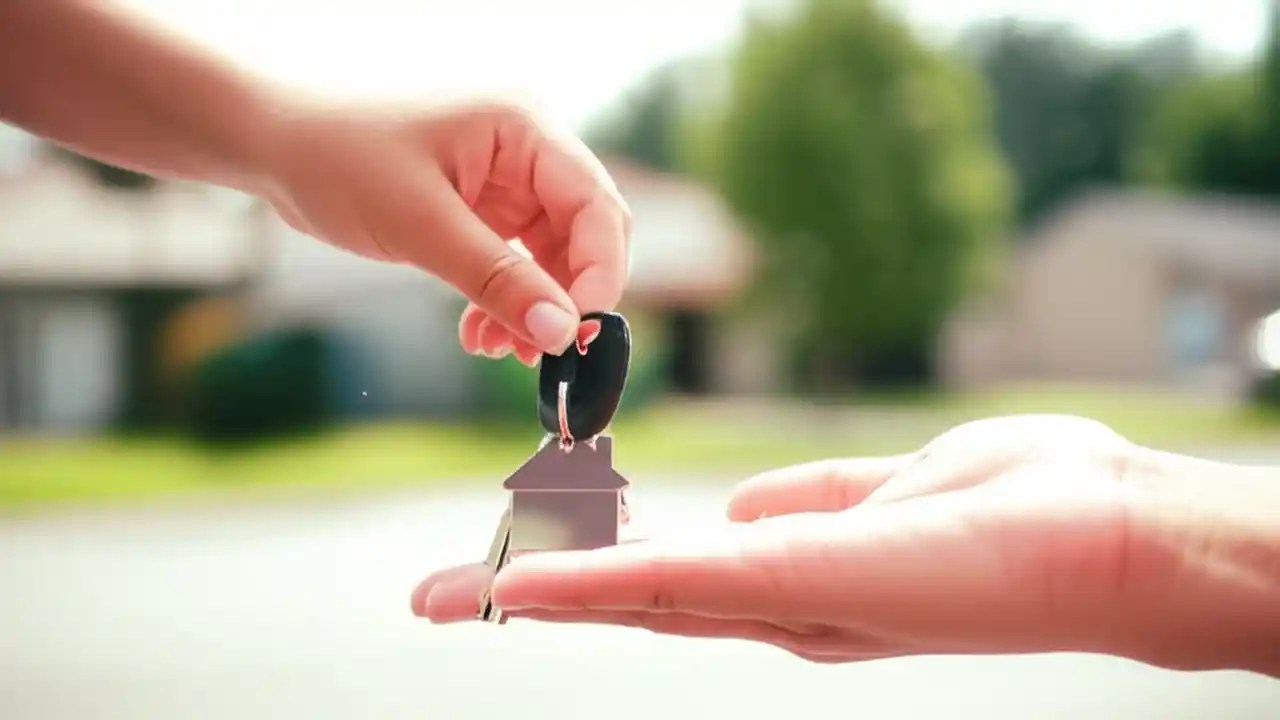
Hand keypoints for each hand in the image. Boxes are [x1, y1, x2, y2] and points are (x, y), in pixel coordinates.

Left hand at [256, 100, 628, 362]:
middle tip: (551, 354)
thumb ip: (497, 281)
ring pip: (552, 261)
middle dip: (571, 299)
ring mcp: (505, 186)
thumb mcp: (422, 225)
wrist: (275, 147)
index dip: (601, 273)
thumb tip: (561, 334)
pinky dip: (504, 305)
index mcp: (525, 130)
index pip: (597, 206)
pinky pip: (514, 268)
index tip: (581, 333)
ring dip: (535, 311)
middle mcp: (526, 155)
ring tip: (502, 353)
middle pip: (585, 236)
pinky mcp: (481, 214)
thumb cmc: (340, 159)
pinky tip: (480, 337)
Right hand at [411, 415, 1279, 674]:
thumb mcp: (894, 487)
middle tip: (446, 594)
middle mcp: (780, 607)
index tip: (524, 560)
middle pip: (636, 599)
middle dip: (536, 597)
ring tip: (451, 592)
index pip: (672, 573)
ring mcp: (787, 602)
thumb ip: (813, 497)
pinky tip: (525, 584)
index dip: (592, 570)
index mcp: (798, 578)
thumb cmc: (1027, 507)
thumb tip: (741, 502)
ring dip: (539, 595)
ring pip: (638, 598)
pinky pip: (680, 583)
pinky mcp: (803, 586)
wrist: (1112, 538)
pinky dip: (595, 585)